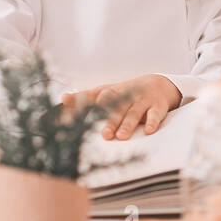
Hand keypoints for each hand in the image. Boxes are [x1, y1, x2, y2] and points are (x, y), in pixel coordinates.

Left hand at [63, 74, 181, 139]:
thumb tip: (62, 98)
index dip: (87, 107)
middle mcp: (126, 96)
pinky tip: (148, 130)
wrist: (159, 84)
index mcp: (112, 92)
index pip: (98, 99)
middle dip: (110, 121)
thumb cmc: (126, 93)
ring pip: (134, 113)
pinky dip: (152, 122)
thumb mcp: (106, 91)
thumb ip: (85, 97)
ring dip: (128, 124)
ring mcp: (142, 101)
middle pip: (117, 108)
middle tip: (104, 135)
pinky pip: (155, 115)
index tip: (76, 118)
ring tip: (122, 136)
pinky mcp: (157, 107)